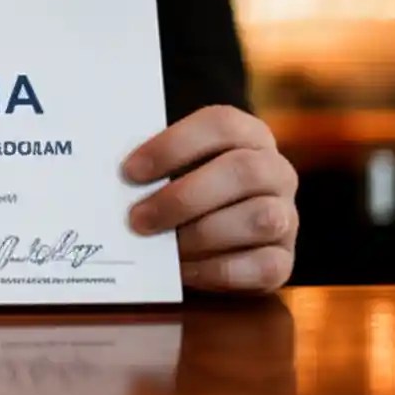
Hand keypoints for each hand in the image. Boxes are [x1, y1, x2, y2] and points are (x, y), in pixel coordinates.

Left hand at [122, 106, 297, 292]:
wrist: (221, 235)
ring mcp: (287, 216)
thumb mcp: (173, 170)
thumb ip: (152, 170)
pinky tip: (184, 269)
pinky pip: (264, 266)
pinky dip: (218, 270)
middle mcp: (276, 171)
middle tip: (137, 219)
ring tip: (162, 247)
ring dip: (202, 235)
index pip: (221, 124)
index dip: (174, 145)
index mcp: (249, 135)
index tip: (129, 172)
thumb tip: (108, 182)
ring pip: (260, 219)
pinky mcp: (285, 259)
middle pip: (242, 171)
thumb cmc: (185, 192)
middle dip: (183, 197)